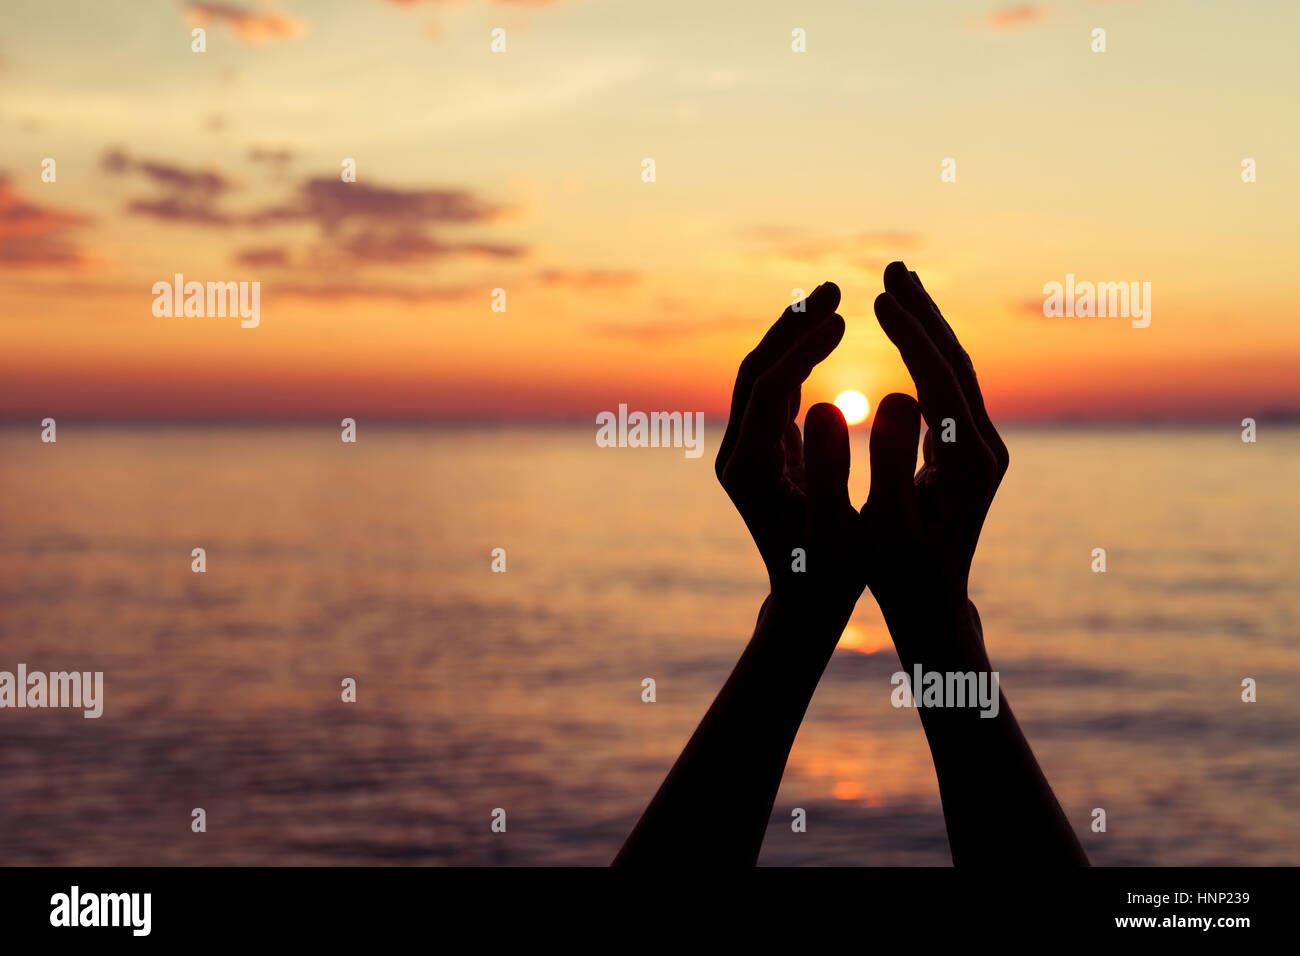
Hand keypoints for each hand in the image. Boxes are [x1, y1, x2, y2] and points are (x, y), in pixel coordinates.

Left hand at [714, 282, 865, 625]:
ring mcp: (744, 453)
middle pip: (755, 373)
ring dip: (794, 338)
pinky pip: (774, 395)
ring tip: (835, 303)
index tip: (845, 314)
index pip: (769, 389)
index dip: (805, 347)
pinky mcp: (761, 454)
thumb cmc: (830, 576)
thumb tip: (829, 404)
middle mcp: (736, 455)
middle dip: (793, 327)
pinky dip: (798, 362)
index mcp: (749, 470)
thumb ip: (833, 469)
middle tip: (836, 288)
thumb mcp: (838, 529)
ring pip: (761, 379)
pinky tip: (828, 339)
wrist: (805, 606)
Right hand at [863, 262, 1009, 659]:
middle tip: (894, 269)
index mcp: (969, 462)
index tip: (877, 298)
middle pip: (959, 363)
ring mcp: (982, 448)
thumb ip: (887, 460)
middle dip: (926, 314)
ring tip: (898, 288)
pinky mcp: (970, 452)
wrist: (931, 607)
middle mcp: (986, 448)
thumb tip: (892, 393)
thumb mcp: (886, 525)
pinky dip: (927, 354)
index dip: (909, 336)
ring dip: (928, 327)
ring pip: (957, 372)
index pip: (941, 381)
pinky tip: (907, 337)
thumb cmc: (898, 574)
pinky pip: (950, 389)